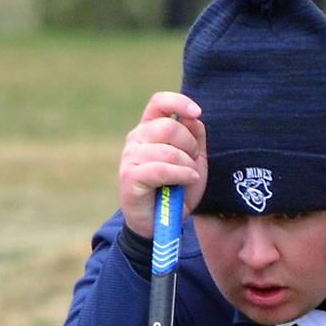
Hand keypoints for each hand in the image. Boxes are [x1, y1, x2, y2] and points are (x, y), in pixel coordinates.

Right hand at [118, 92, 206, 239]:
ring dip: (187, 165)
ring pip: (168, 150)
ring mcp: (130, 157)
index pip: (159, 102)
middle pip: (170, 126)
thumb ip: (195, 138)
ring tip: (189, 177)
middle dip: (190, 145)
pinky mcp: (129, 176)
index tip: (196, 113)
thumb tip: (194, 118)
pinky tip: (188, 182)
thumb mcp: (193, 161)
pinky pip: (161, 169)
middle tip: (193, 162)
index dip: (179, 102)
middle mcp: (136, 138)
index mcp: (149, 129)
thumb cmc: (176, 190)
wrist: (160, 224)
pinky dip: (180, 175)